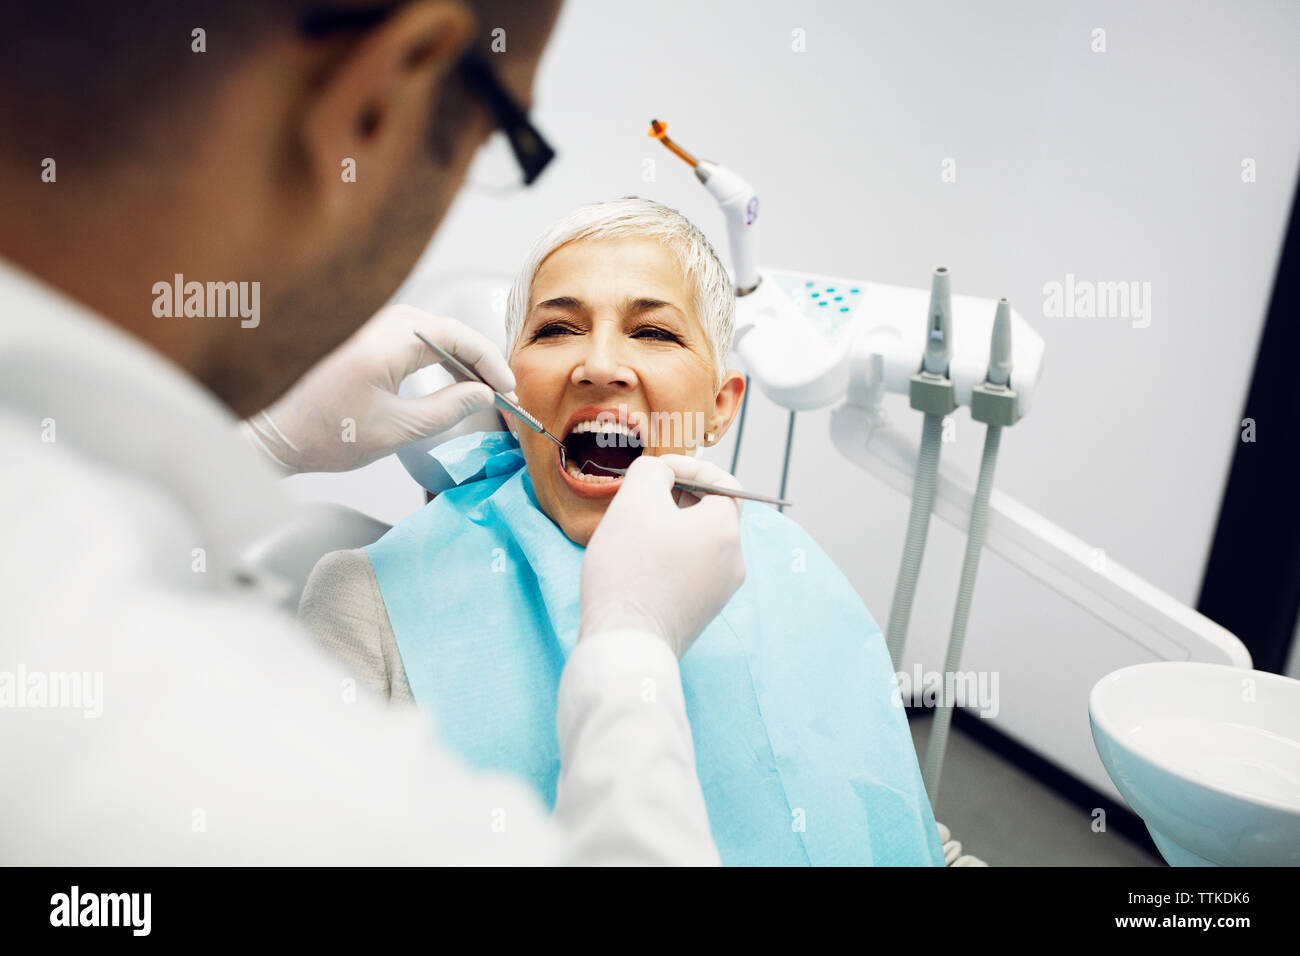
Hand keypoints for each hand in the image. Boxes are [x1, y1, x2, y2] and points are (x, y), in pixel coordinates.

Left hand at [242, 305, 514, 473]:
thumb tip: (484, 395)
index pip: (459, 338)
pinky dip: (440, 358)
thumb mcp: (397, 429)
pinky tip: (452, 382)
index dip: (491, 364)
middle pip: (450, 331)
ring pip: (435, 333)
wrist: (274, 432)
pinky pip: (416, 337)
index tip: (509, 390)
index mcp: (389, 340)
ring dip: (461, 361)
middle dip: (480, 363)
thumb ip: (449, 408)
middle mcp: (381, 320)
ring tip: (482, 393)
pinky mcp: (365, 333)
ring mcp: (371, 323)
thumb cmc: (325, 433)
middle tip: (503, 396)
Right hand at [579, 455, 746, 658]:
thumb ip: (652, 471)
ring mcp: (721, 589)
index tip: (656, 472)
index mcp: (726, 528)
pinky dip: (671, 557)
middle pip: (711, 512)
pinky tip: (640, 563)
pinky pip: (693, 569)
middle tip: (641, 500)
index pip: (721, 482)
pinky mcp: (703, 611)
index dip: (689, 468)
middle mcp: (734, 559)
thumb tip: (662, 474)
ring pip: (700, 541)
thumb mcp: (634, 500)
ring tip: (636, 532)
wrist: (625, 642)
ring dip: (672, 528)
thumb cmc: (629, 568)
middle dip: (677, 498)